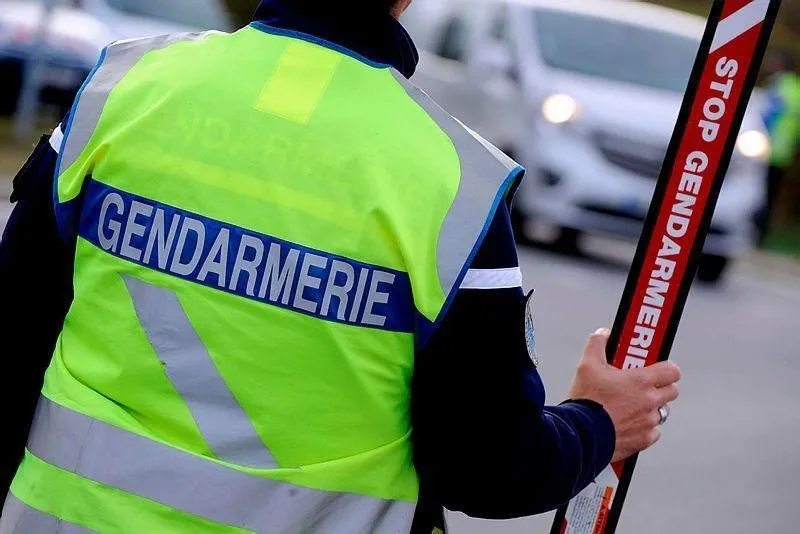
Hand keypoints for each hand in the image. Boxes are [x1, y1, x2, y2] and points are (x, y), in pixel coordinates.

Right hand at [567, 328, 680, 462]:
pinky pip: (653, 432)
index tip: (657, 369)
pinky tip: (630, 424)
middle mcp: (650, 401)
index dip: (666, 369)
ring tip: (634, 406)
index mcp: (641, 381)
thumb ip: (597, 344)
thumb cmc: (586, 399)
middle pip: (672, 392)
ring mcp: (648, 422)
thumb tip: (604, 333)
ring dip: (652, 408)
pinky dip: (645, 428)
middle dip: (661, 388)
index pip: (672, 371)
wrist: (581, 434)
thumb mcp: (587, 365)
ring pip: (662, 412)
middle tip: (644, 387)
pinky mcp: (643, 440)